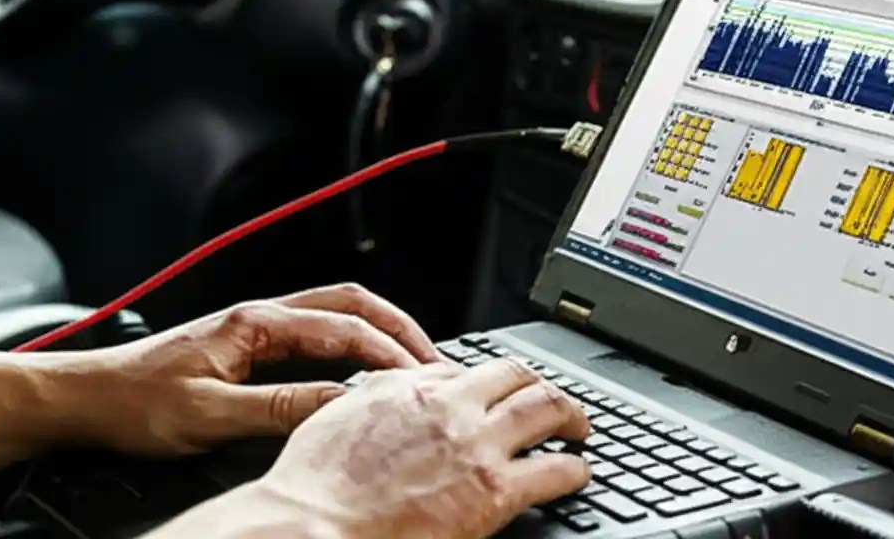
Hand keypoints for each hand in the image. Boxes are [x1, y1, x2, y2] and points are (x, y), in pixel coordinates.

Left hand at [69, 283, 438, 455]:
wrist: (85, 399)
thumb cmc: (134, 404)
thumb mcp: (210, 414)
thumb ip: (280, 407)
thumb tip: (344, 403)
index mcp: (255, 322)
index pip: (343, 326)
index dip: (388, 351)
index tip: (419, 378)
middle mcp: (260, 315)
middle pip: (350, 303)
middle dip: (398, 326)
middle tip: (434, 359)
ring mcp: (256, 328)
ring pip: (336, 314)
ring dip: (378, 332)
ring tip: (411, 362)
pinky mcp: (249, 345)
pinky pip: (317, 335)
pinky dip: (353, 346)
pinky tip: (364, 373)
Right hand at [256, 358, 591, 538]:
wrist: (314, 524)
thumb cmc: (314, 483)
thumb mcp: (341, 414)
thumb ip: (379, 395)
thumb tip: (397, 388)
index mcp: (413, 386)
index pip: (472, 369)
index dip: (494, 381)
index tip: (503, 393)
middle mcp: (452, 407)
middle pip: (518, 378)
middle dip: (543, 387)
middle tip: (556, 402)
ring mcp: (477, 447)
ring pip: (547, 410)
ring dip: (572, 416)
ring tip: (579, 429)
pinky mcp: (494, 493)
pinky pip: (554, 470)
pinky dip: (574, 470)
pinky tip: (577, 475)